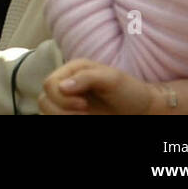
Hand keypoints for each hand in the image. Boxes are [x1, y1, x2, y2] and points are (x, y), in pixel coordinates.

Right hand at [39, 58, 158, 114]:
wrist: (143, 110)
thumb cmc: (130, 91)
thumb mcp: (111, 79)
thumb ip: (86, 78)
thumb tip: (61, 87)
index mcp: (73, 70)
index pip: (50, 84)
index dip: (62, 98)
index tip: (84, 105)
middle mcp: (67, 83)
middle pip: (44, 98)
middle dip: (62, 109)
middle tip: (86, 113)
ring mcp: (68, 100)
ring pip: (45, 109)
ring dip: (61, 117)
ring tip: (84, 118)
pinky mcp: (71, 113)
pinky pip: (54, 117)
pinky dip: (61, 119)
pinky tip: (80, 119)